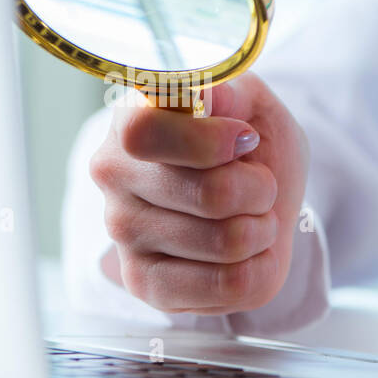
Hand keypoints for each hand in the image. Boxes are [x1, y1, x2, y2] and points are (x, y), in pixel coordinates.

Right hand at [89, 73, 308, 314]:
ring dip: (263, 229)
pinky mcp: (144, 283)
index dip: (211, 141)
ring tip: (253, 218)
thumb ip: (231, 92)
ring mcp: (123, 233)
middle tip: (259, 185)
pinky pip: (229, 285)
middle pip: (210, 194)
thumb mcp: (252, 103)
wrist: (257, 196)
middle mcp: (114, 175)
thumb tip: (206, 97)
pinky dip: (260, 267)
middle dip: (260, 189)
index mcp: (131, 119)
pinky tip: (247, 254)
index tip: (246, 139)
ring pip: (226, 242)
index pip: (146, 133)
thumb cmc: (248, 144)